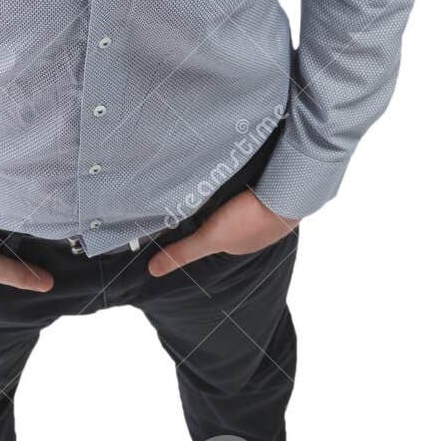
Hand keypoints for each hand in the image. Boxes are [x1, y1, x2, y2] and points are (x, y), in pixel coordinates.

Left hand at [146, 189, 299, 277]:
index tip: (181, 214)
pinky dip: (246, 181)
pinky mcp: (274, 187)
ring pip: (241, 202)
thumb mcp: (210, 238)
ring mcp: (266, 209)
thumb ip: (182, 252)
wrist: (289, 192)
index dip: (200, 227)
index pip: (214, 236)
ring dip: (229, 194)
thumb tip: (152, 271)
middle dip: (214, 209)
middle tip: (195, 191)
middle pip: (227, 218)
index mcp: (239, 243)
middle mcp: (254, 229)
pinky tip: (237, 169)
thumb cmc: (251, 220)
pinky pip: (255, 185)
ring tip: (212, 178)